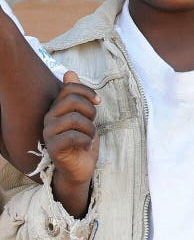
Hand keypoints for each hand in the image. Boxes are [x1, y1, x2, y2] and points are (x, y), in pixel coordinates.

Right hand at [43, 71, 99, 216]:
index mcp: (57, 108)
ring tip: (89, 137)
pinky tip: (85, 145)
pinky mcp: (53, 147)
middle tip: (93, 123)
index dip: (87, 92)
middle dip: (90, 111)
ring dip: (90, 128)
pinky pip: (72, 136)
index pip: (69, 88)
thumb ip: (78, 96)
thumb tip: (70, 72)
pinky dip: (85, 140)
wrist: (81, 167)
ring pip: (75, 119)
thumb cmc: (83, 140)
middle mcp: (49, 118)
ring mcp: (49, 133)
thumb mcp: (85, 115)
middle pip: (72, 100)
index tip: (98, 102)